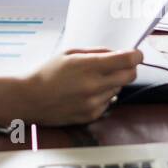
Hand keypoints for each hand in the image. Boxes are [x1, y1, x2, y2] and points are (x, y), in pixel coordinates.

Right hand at [0, 48, 142, 126]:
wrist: (31, 99)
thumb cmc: (47, 73)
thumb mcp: (69, 53)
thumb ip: (96, 52)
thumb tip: (117, 53)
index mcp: (88, 66)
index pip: (126, 60)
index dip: (136, 55)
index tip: (137, 54)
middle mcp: (94, 86)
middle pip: (130, 75)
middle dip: (129, 68)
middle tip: (119, 65)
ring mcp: (94, 103)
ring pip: (119, 89)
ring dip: (113, 82)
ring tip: (92, 79)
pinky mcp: (92, 115)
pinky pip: (109, 102)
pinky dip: (103, 95)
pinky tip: (86, 92)